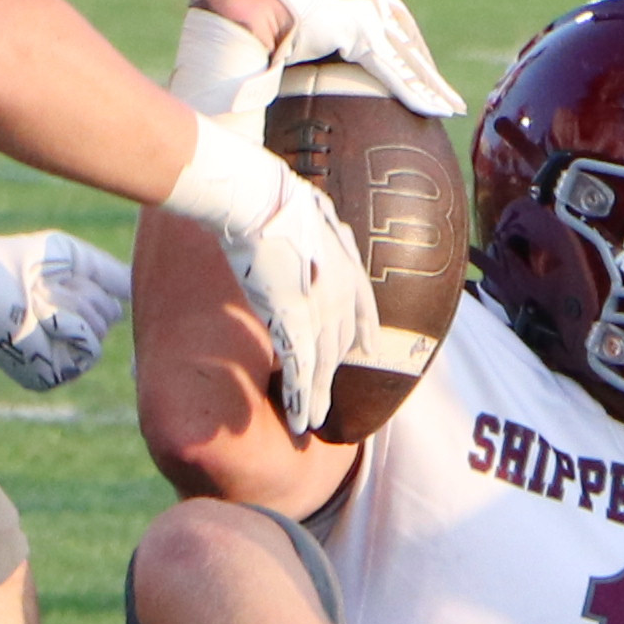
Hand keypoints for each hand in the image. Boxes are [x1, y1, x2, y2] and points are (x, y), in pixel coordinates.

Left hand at [0, 230, 130, 391]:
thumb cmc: (20, 262)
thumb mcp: (74, 257)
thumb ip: (110, 272)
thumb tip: (138, 287)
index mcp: (69, 315)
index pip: (110, 306)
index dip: (93, 289)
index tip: (63, 279)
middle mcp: (66, 338)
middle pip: (110, 316)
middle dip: (83, 295)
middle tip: (45, 288)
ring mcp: (60, 359)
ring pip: (102, 331)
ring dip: (73, 307)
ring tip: (38, 302)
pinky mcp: (52, 376)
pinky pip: (92, 348)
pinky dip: (71, 325)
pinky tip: (42, 318)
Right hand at [190, 0, 464, 116]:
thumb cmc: (243, 3)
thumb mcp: (278, 11)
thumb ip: (295, 25)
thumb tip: (285, 48)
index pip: (380, 10)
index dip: (395, 40)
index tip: (407, 63)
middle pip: (401, 29)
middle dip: (419, 61)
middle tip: (437, 90)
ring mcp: (365, 2)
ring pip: (405, 51)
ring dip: (427, 83)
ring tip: (447, 106)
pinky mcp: (363, 28)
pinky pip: (395, 68)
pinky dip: (418, 92)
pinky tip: (440, 108)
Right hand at [225, 169, 378, 436]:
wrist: (259, 199)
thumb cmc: (274, 199)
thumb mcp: (309, 216)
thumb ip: (315, 233)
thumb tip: (308, 226)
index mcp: (348, 265)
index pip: (363, 310)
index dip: (362, 333)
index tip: (364, 349)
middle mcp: (342, 292)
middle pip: (340, 346)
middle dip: (332, 378)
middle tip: (324, 403)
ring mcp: (320, 309)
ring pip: (324, 366)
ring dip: (316, 399)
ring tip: (311, 424)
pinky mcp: (295, 322)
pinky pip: (303, 370)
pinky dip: (302, 399)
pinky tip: (301, 420)